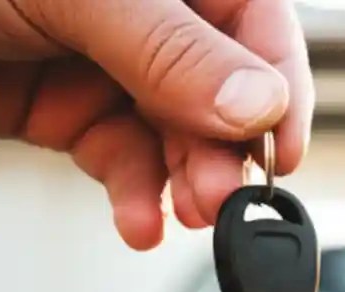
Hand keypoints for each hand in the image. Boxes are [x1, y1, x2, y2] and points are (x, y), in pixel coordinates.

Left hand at [0, 0, 312, 249]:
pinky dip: (135, 195)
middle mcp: (148, 13)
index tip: (279, 153)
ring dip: (183, 183)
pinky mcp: (65, 107)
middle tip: (220, 200)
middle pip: (222, 89)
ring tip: (181, 214)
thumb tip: (259, 102)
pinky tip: (139, 218)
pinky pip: (122, 158)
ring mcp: (107, 60)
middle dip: (222, 150)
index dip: (278, 89)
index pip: (257, 22)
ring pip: (175, 134)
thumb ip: (172, 52)